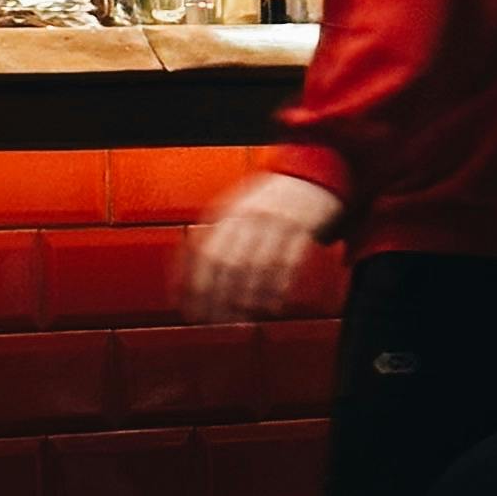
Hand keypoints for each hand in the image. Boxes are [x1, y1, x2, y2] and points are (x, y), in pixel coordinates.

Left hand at [182, 167, 339, 319]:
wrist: (307, 174)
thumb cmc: (267, 199)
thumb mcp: (235, 210)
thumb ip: (215, 239)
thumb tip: (188, 279)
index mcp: (227, 212)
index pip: (205, 254)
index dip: (197, 287)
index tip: (194, 310)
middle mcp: (248, 216)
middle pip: (229, 263)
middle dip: (222, 298)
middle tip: (220, 321)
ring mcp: (276, 221)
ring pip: (258, 266)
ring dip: (250, 297)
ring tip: (246, 318)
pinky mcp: (301, 228)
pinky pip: (289, 262)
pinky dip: (279, 288)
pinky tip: (273, 304)